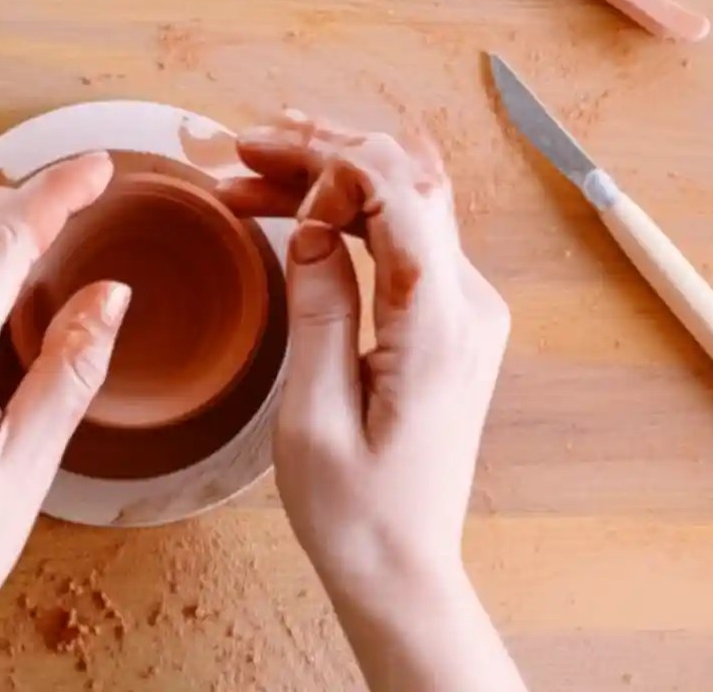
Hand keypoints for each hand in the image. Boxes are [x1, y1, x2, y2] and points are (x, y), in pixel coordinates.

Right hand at [220, 110, 509, 596]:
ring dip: (331, 180)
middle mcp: (468, 309)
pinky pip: (405, 244)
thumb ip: (320, 310)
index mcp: (438, 330)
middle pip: (407, 187)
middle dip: (324, 153)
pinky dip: (350, 217)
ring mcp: (465, 313)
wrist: (401, 567)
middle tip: (243, 146)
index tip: (261, 170)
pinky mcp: (449, 325)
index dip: (329, 164)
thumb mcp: (313, 416)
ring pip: (404, 207)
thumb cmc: (354, 511)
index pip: (401, 198)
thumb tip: (313, 229)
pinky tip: (295, 211)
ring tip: (251, 171)